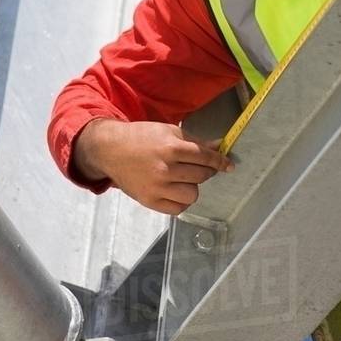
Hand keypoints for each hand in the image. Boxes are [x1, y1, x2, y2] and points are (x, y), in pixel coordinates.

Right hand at [74, 119, 233, 214]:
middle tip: (198, 167)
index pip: (204, 157)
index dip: (220, 161)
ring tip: (183, 179)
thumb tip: (219, 147)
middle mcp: (164, 169)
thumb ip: (195, 141)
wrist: (111, 150)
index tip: (229, 166)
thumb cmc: (142, 138)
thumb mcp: (169, 131)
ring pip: (192, 195)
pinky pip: (177, 209)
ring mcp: (156, 188)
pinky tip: (176, 190)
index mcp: (170, 148)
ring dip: (193, 187)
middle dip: (205, 171)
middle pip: (201, 176)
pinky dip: (181, 201)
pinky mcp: (149, 201)